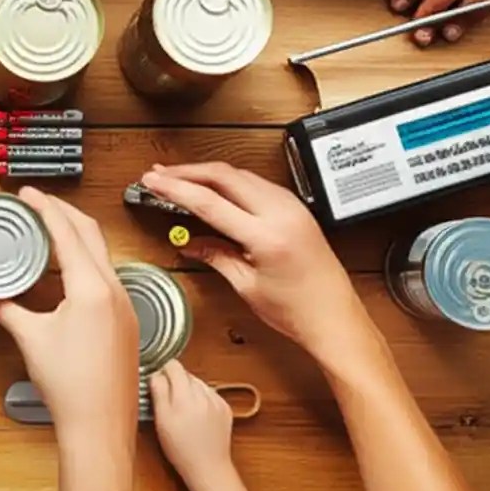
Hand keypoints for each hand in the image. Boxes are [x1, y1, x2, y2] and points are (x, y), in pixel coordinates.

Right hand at [0, 187, 138, 490]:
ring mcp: (126, 305)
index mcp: (92, 288)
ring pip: (103, 254)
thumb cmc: (70, 386)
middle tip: (38, 203)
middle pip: (91, 234)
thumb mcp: (30, 339)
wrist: (101, 426)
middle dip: (64, 213)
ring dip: (78, 236)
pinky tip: (70, 270)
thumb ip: (4, 309)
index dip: (45, 208)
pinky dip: (88, 261)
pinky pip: (108, 277)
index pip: (67, 232)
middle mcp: (115, 290)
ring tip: (51, 230)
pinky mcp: (128, 321)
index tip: (28, 194)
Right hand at [140, 163, 372, 361]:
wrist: (336, 318)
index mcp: (267, 236)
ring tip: (180, 178)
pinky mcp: (296, 207)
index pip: (209, 202)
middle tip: (159, 175)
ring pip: (241, 174)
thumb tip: (189, 243)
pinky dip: (230, 181)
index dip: (175, 189)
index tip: (153, 182)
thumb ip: (216, 256)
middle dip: (188, 172)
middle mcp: (282, 213)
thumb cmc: (298, 310)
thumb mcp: (247, 285)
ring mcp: (292, 207)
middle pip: (224, 175)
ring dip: (208, 173)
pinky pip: (257, 182)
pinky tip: (214, 187)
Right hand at [149, 360, 250, 490]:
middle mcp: (203, 393)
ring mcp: (217, 400)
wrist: (208, 467)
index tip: (158, 383)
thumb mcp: (161, 421)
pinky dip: (202, 399)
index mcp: (185, 395)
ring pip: (198, 383)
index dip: (163, 372)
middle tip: (169, 402)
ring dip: (189, 391)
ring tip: (184, 412)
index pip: (173, 366)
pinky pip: (210, 394)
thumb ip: (159, 392)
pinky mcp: (225, 408)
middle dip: (176, 383)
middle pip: (186, 373)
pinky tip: (197, 416)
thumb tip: (156, 374)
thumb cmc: (181, 448)